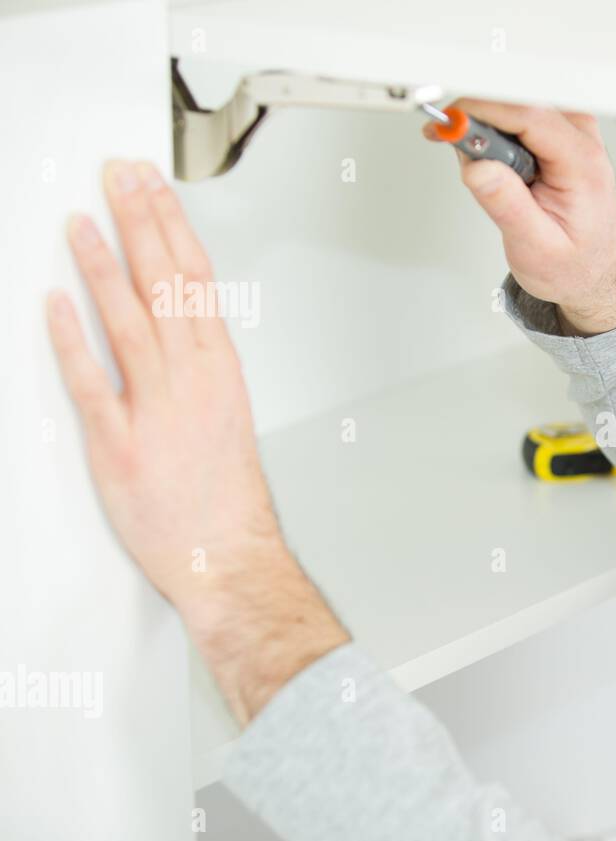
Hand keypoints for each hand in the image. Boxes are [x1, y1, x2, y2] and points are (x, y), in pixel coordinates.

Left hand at [47, 160, 346, 723]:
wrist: (228, 558)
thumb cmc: (228, 499)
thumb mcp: (224, 417)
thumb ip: (193, 369)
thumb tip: (165, 327)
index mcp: (219, 371)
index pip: (195, 281)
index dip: (169, 226)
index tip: (151, 186)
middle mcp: (192, 381)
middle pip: (166, 287)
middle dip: (141, 224)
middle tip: (119, 178)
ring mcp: (157, 411)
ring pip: (130, 323)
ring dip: (103, 267)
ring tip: (81, 223)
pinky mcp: (120, 446)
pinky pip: (92, 384)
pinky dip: (72, 341)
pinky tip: (56, 305)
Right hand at [426, 98, 615, 335]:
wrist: (594, 272)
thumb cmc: (574, 263)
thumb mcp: (535, 247)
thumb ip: (506, 204)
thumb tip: (477, 166)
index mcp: (582, 163)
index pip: (526, 114)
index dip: (480, 112)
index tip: (447, 123)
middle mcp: (582, 138)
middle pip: (517, 104)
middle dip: (480, 126)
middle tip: (466, 160)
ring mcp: (572, 132)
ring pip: (513, 108)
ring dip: (489, 136)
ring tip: (492, 178)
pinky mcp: (559, 134)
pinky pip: (518, 118)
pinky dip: (497, 137)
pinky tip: (500, 167)